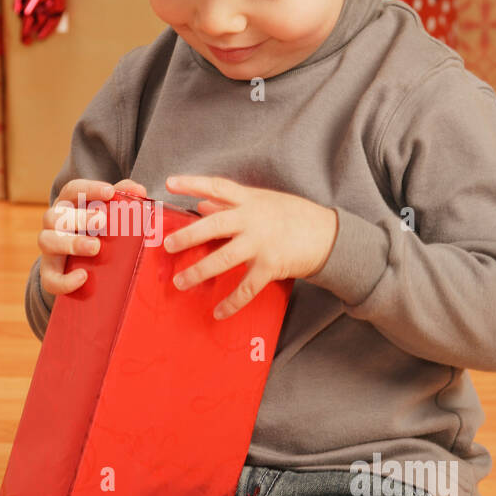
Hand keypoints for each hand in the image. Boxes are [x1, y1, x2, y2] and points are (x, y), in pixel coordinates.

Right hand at [37, 177, 147, 297]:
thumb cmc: (97, 230)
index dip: (89, 189)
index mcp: (67, 205)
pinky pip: (49, 278)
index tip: (110, 192)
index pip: (71, 190)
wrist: (79, 263)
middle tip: (102, 221)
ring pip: (46, 241)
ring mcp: (50, 249)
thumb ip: (123, 198)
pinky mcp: (50, 273)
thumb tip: (139, 191)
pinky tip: (83, 277)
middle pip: (53, 215)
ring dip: (70, 243)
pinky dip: (64, 280)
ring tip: (95, 247)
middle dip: (78, 217)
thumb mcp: (109, 212)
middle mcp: (53, 224)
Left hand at [163, 174, 337, 319]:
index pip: (217, 186)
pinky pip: (246, 288)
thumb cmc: (291, 215)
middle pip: (215, 226)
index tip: (169, 183)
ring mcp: (262, 243)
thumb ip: (230, 204)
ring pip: (224, 259)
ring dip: (199, 271)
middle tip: (168, 245)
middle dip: (189, 235)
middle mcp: (253, 219)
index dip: (192, 184)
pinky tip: (217, 312)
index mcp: (249, 200)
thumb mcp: (262, 201)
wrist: (328, 235)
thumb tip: (202, 204)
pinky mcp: (271, 266)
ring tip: (180, 282)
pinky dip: (231, 302)